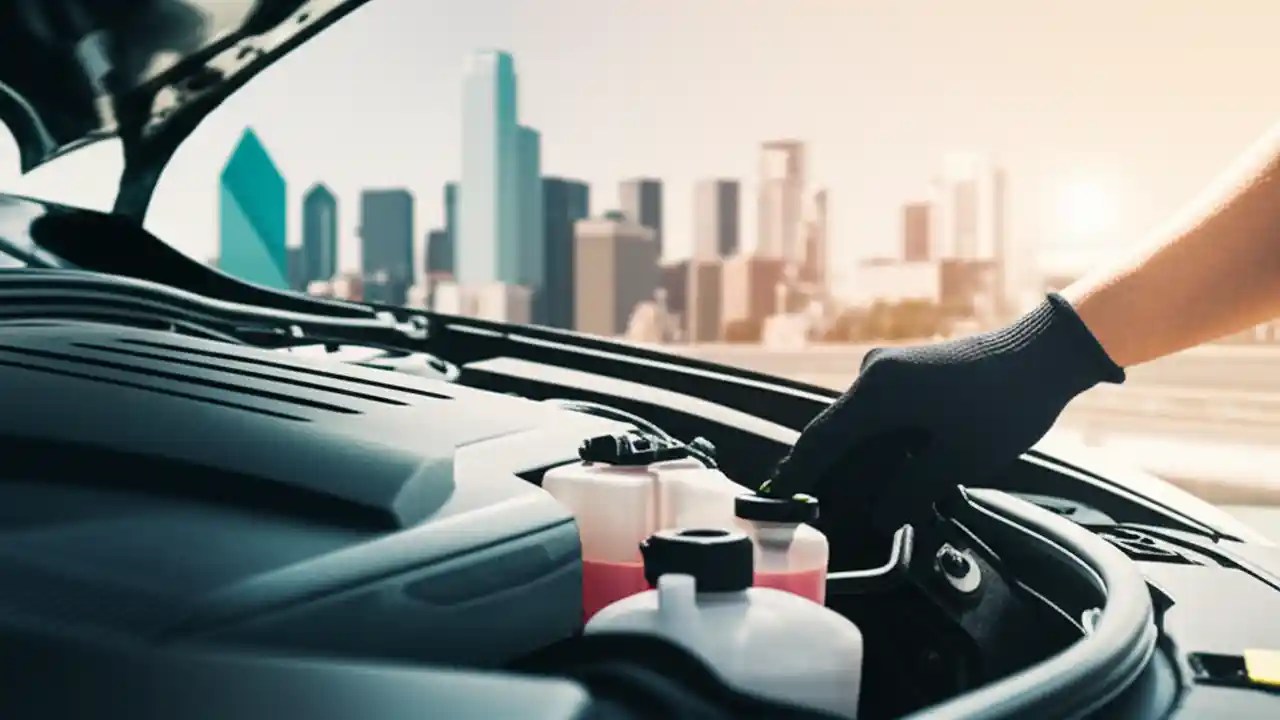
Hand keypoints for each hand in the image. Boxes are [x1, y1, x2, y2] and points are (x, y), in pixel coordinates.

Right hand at [761, 295, 1124, 519]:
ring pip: (861, 428)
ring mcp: (890, 371)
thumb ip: (911, 492)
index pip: (820, 440)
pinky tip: (901, 474)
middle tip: (829, 513)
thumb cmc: (1004, 403)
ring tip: (876, 503)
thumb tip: (880, 518)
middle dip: (834, 476)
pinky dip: (883, 446)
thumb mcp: (957, 461)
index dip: (798, 475)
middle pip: (837, 434)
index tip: (779, 500)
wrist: (1046, 353)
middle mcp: (874, 376)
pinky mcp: (909, 374)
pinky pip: (881, 416)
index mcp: (877, 393)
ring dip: (865, 464)